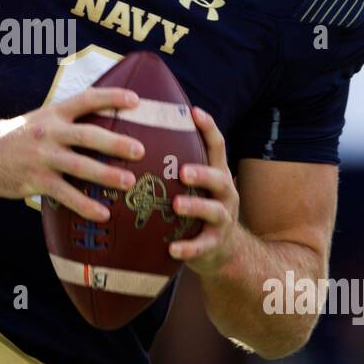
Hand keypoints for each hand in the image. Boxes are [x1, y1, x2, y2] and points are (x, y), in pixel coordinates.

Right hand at [0, 87, 144, 221]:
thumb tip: (99, 131)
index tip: (136, 100)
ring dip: (106, 174)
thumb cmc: (13, 139)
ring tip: (129, 182)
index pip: (86, 99)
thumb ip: (64, 123)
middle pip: (88, 134)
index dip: (111, 97)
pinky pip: (65, 194)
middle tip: (140, 150)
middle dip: (116, 142)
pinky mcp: (35, 180)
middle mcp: (49, 132)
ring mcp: (42, 157)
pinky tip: (102, 214)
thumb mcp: (38, 121)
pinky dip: (85, 205)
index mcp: (53, 114)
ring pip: (80, 165)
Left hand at [170, 107, 240, 275]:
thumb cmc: (198, 209)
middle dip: (202, 173)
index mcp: (217, 174)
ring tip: (177, 205)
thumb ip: (177, 166)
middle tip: (182, 171)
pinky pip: (202, 246)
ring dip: (195, 207)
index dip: (209, 128)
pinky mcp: (215, 244)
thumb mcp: (196, 186)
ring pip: (213, 211)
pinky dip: (188, 248)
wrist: (225, 252)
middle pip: (219, 178)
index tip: (194, 111)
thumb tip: (139, 135)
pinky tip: (172, 249)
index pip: (217, 146)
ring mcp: (223, 219)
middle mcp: (225, 193)